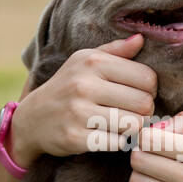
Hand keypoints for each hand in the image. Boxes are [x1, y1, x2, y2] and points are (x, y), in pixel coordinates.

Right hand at [10, 34, 157, 161]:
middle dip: (144, 111)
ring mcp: (78, 112)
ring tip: (122, 123)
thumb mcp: (85, 61)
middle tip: (133, 112)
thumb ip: (115, 51)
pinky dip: (118, 141)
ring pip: (133, 124)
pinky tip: (109, 135)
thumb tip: (141, 38)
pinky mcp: (75, 137)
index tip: (139, 93)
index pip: (147, 77)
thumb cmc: (67, 87)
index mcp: (92, 62)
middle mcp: (84, 85)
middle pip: (144, 103)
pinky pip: (117, 143)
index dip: (150, 89)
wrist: (32, 119)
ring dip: (132, 127)